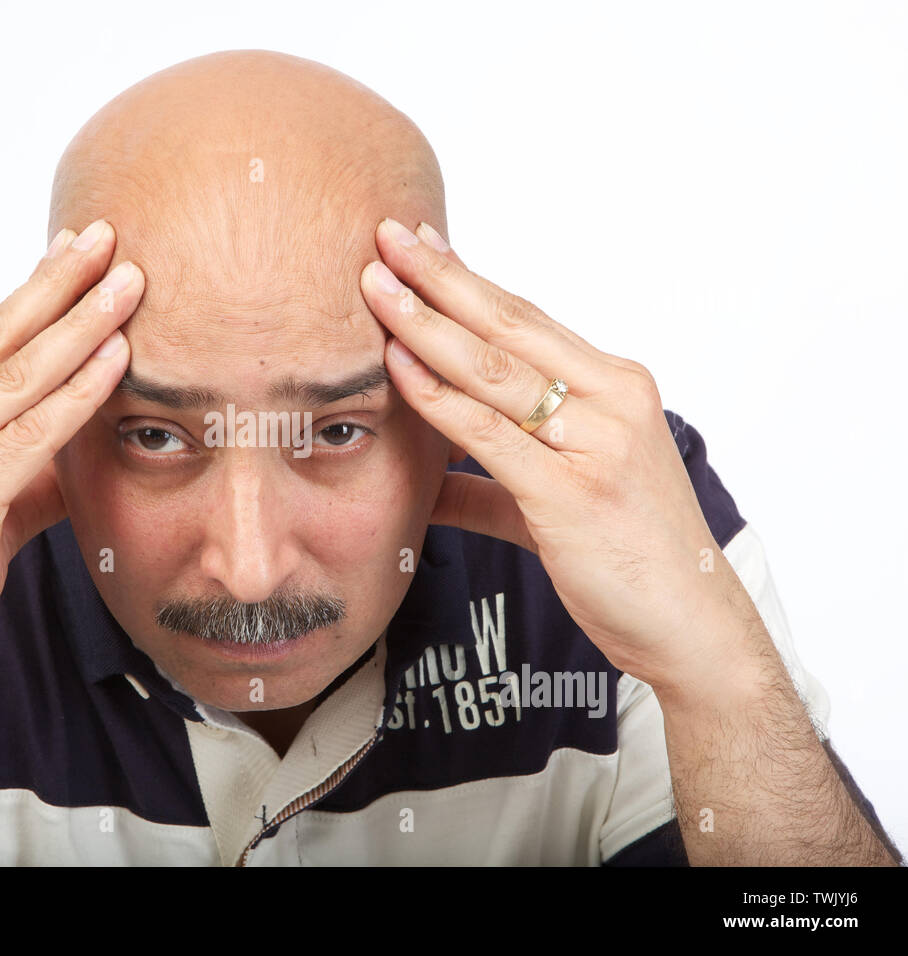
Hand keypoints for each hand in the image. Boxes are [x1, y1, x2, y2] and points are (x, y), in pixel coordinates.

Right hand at [0, 219, 140, 734]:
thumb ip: (26, 466)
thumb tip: (86, 432)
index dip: (30, 292)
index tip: (73, 250)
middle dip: (58, 285)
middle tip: (107, 237)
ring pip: (13, 381)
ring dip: (78, 327)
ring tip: (127, 284)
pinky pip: (27, 440)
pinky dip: (76, 397)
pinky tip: (115, 361)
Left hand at [360, 218, 752, 691]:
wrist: (691, 625)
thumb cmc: (627, 557)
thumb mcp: (556, 505)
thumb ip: (491, 487)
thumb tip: (427, 484)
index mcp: (616, 388)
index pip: (528, 319)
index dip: (468, 280)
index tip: (420, 245)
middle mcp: (613, 401)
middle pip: (509, 325)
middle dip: (440, 278)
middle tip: (386, 235)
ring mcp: (598, 443)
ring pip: (495, 370)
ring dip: (427, 324)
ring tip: (376, 285)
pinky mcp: (574, 493)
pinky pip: (490, 435)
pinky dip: (439, 398)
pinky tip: (398, 367)